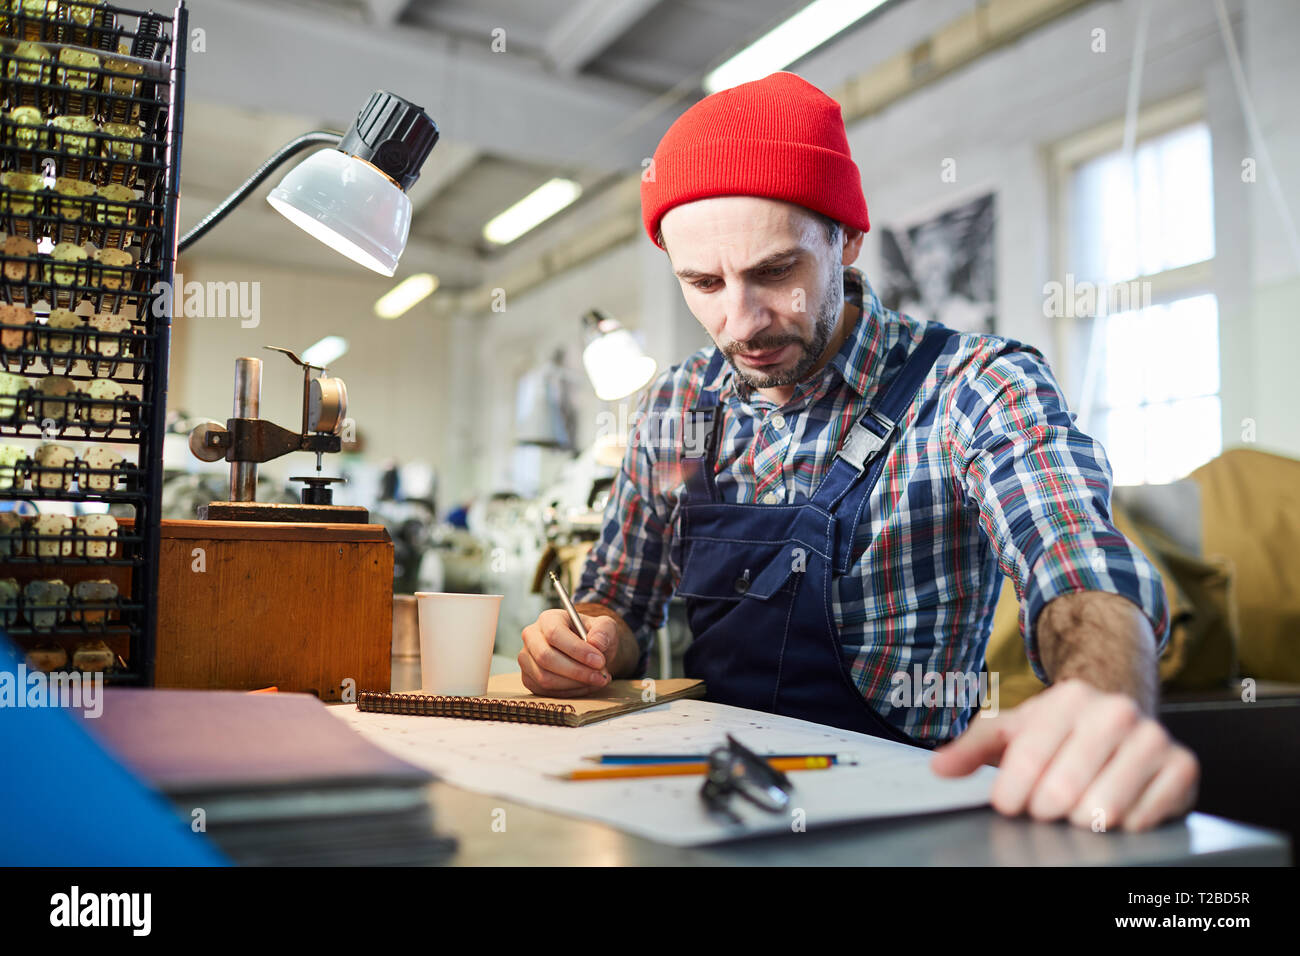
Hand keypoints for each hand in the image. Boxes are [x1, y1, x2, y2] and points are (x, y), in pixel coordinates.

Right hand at [518, 609, 620, 696]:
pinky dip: (570, 693)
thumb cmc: (593, 636)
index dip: (576, 650)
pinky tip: (586, 686)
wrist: (586, 652)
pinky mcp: (529, 679)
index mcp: (548, 619)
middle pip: (545, 658)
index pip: (554, 633)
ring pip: (545, 678)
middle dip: (577, 671)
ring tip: (597, 680)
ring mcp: (527, 659)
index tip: (599, 661)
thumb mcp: (605, 627)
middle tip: (601, 677)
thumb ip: (604, 631)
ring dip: (575, 684)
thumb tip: (596, 643)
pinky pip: (546, 692)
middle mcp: (532, 637)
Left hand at [930, 678, 1198, 831]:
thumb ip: (972, 748)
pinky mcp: (1183, 767)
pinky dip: (1122, 826)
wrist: (1119, 724)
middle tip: (1042, 809)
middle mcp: (1116, 712)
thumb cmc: (1059, 734)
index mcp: (1070, 698)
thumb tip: (939, 767)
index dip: (1013, 792)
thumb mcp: (1013, 732)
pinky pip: (1145, 818)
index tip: (1007, 804)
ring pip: (1104, 808)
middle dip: (1045, 809)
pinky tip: (1112, 814)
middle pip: (1065, 787)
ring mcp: (1153, 738)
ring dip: (1081, 821)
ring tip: (1073, 811)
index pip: (1030, 757)